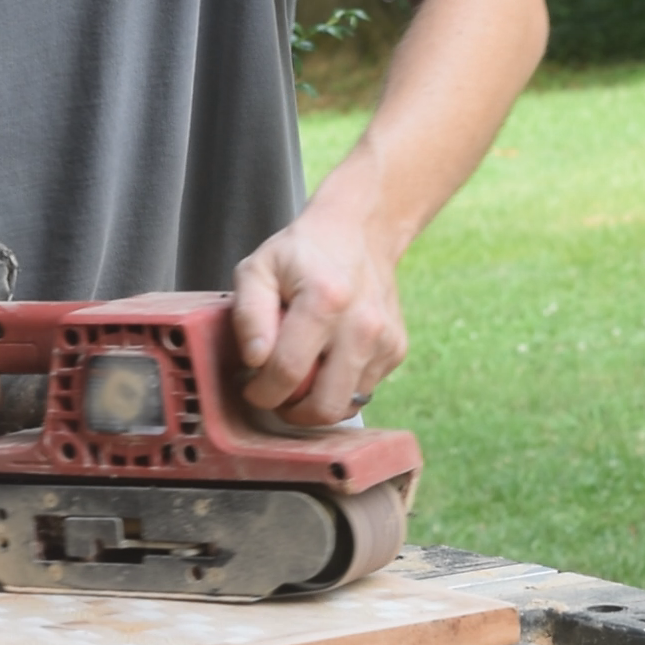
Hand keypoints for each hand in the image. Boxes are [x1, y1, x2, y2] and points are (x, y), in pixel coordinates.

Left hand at [232, 208, 406, 425]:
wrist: (360, 233)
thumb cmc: (301, 253)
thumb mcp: (258, 269)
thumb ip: (249, 315)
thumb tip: (255, 361)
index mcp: (326, 300)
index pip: (288, 372)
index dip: (262, 392)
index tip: (252, 387)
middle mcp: (363, 325)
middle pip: (325, 405)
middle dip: (293, 412)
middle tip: (276, 395)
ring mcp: (385, 340)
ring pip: (346, 405)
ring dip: (316, 403)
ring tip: (299, 377)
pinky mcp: (396, 350)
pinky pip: (362, 391)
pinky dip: (340, 387)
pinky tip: (327, 361)